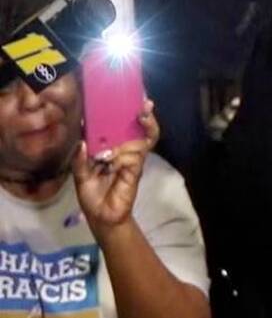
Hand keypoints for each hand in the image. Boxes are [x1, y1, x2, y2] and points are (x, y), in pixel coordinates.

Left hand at [72, 103, 159, 235]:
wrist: (102, 217)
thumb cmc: (93, 196)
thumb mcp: (81, 176)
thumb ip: (80, 159)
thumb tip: (82, 141)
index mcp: (112, 151)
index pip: (122, 129)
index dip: (127, 115)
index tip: (128, 100)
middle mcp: (125, 153)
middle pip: (140, 130)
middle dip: (145, 116)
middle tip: (145, 103)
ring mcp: (132, 161)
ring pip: (140, 140)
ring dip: (139, 130)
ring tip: (137, 120)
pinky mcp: (135, 170)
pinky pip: (134, 156)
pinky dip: (123, 154)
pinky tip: (113, 158)